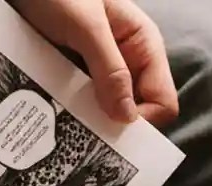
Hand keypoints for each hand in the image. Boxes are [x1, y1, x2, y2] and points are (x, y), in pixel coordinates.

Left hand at [14, 0, 177, 126]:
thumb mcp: (85, 26)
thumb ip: (110, 68)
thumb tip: (127, 118)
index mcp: (142, 44)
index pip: (162, 99)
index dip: (143, 121)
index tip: (111, 130)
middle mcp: (126, 59)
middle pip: (134, 109)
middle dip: (112, 125)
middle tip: (83, 133)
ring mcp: (99, 67)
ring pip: (105, 109)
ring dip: (86, 119)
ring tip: (61, 123)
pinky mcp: (74, 71)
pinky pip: (79, 100)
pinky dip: (68, 109)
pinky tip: (49, 111)